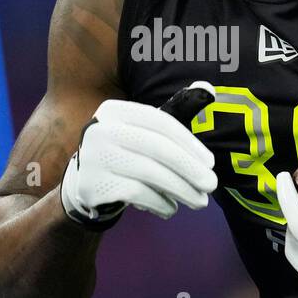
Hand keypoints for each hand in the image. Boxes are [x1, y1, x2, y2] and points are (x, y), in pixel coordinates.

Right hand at [60, 95, 217, 229]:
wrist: (85, 182)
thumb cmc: (125, 153)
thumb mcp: (143, 130)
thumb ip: (175, 111)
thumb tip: (209, 89)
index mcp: (115, 111)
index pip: (160, 122)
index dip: (188, 143)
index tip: (210, 163)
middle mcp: (101, 130)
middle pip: (156, 148)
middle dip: (189, 168)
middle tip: (211, 185)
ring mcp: (94, 157)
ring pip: (149, 173)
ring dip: (180, 189)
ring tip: (198, 201)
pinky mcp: (93, 184)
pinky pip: (137, 193)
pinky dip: (159, 202)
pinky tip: (170, 208)